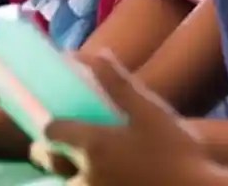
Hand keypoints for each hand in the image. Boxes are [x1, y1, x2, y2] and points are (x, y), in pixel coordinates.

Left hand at [42, 52, 210, 185]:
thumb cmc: (178, 154)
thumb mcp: (151, 113)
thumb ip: (120, 85)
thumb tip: (99, 54)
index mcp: (92, 145)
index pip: (52, 131)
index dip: (52, 124)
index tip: (57, 120)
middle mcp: (86, 175)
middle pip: (50, 163)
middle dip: (49, 153)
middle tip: (61, 147)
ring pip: (66, 184)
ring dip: (68, 174)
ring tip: (83, 168)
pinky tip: (105, 181)